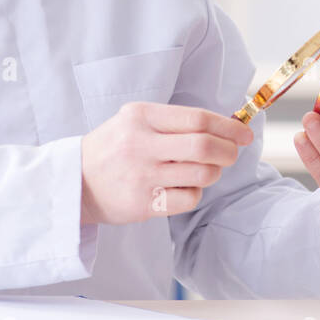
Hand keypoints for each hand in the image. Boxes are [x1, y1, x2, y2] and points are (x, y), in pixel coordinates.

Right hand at [81, 102, 253, 225]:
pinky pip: (189, 198)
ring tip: (206, 170)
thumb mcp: (134, 121)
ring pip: (202, 174)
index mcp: (141, 116)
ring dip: (214, 172)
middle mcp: (140, 144)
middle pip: (204, 146)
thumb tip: (225, 125)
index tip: (243, 133)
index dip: (228, 126)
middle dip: (228, 150)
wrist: (75, 181)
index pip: (197, 118)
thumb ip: (173, 122)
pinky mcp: (143, 203)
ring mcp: (141, 176)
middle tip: (232, 153)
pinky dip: (196, 192)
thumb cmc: (113, 147)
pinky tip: (185, 187)